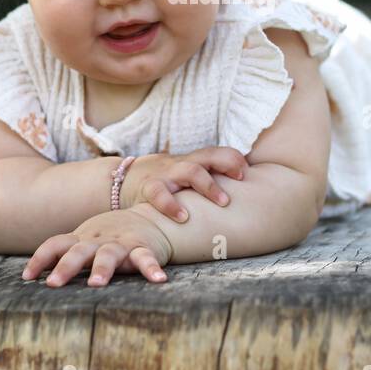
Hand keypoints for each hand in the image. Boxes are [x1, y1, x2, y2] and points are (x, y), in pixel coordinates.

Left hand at [22, 208, 172, 286]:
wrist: (148, 218)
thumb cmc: (109, 236)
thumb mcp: (84, 241)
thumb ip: (62, 254)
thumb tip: (28, 274)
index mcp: (82, 239)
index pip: (56, 244)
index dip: (40, 259)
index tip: (27, 277)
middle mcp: (98, 240)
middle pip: (79, 251)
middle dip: (66, 267)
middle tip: (53, 284)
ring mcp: (121, 243)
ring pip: (109, 255)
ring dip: (102, 268)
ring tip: (96, 284)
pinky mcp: (143, 247)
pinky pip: (146, 258)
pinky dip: (151, 268)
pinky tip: (158, 280)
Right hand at [123, 147, 246, 221]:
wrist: (124, 180)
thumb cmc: (166, 182)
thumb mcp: (187, 175)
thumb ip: (209, 179)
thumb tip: (241, 193)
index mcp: (194, 161)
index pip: (218, 152)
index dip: (234, 158)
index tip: (246, 173)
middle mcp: (183, 164)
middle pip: (208, 155)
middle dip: (227, 164)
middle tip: (241, 180)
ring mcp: (166, 174)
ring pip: (190, 171)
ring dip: (209, 185)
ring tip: (223, 202)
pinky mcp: (149, 187)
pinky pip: (160, 193)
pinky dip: (171, 205)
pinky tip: (183, 217)